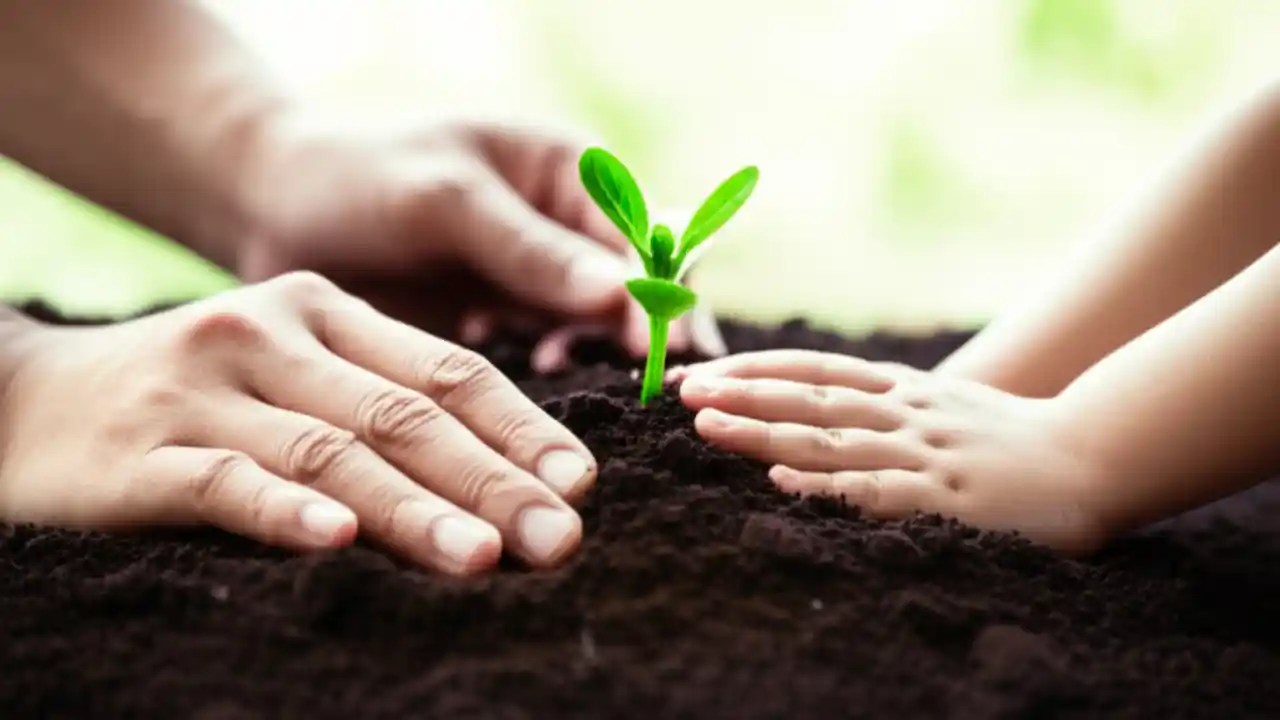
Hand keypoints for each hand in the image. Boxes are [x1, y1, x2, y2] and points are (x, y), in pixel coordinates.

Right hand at [0, 273, 596, 573]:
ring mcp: (205, 386)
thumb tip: (505, 480)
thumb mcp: (293, 372)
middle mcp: (271, 334)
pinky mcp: (141, 449)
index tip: (583, 484)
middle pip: (405, 412)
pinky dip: (286, 511)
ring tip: (484, 556)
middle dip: (494, 480)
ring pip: (331, 449)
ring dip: (413, 508)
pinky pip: (226, 482)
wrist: (28, 398)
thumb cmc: (197, 397)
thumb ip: (380, 403)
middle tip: (562, 540)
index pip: (448, 369)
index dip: (522, 428)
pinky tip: (336, 543)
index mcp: (326, 311)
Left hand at [237, 115, 724, 368]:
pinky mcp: (507, 327)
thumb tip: (623, 295)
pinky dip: (555, 376)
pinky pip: (553, 358)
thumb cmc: (358, 178)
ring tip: (555, 366)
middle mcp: (566, 229)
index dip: (654, 295)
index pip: (640, 237)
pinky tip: (534, 378)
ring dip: (595, 358)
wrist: (277, 214)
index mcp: (569, 174)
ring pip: (599, 331)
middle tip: (641, 391)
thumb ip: (529, 247)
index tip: (653, 351)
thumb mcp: (444, 201)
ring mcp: (538, 282)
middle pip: (634, 290)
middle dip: (639, 338)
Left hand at [671, 352, 1113, 554]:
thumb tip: (827, 408)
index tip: (702, 373)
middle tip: (682, 391)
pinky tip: (782, 484)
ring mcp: (923, 453)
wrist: (1094, 457)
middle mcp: (904, 412)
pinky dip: (826, 487)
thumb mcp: (946, 406)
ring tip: (707, 427)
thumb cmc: (1013, 439)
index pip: (814, 371)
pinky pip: (876, 492)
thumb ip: (890, 405)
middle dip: (741, 394)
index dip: (754, 370)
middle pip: (808, 399)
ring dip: (764, 433)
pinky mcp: (945, 500)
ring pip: (829, 439)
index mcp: (903, 389)